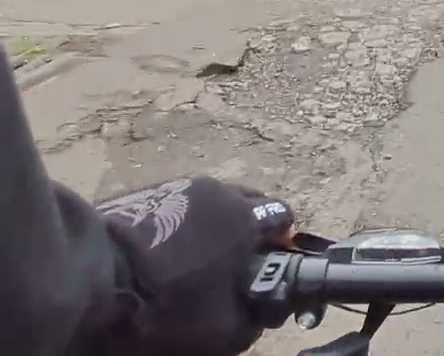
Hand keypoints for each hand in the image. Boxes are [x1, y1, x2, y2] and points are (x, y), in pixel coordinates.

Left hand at [96, 177, 294, 354]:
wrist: (87, 278)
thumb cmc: (166, 302)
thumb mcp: (221, 330)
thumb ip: (255, 318)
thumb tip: (264, 307)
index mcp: (246, 218)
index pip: (283, 216)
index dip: (281, 242)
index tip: (270, 265)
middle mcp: (218, 190)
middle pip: (248, 201)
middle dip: (249, 227)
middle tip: (236, 261)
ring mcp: (176, 186)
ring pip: (210, 200)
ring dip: (213, 223)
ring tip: (196, 256)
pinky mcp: (141, 192)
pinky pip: (176, 204)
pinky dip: (179, 223)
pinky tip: (164, 251)